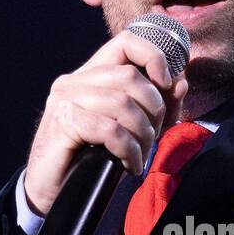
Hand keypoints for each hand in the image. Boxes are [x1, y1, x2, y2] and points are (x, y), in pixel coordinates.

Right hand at [22, 28, 189, 215]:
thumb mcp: (132, 130)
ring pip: (122, 103)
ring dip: (142, 134)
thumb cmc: (92, 160)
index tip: (167, 85)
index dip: (154, 56)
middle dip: (153, 110)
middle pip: (129, 76)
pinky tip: (129, 166)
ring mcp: (65, 100)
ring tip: (139, 155)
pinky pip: (109, 130)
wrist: (53, 192)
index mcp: (91, 75)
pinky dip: (128, 150)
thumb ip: (157, 106)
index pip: (126, 42)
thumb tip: (180, 82)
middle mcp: (75, 80)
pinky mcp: (63, 123)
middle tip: (151, 137)